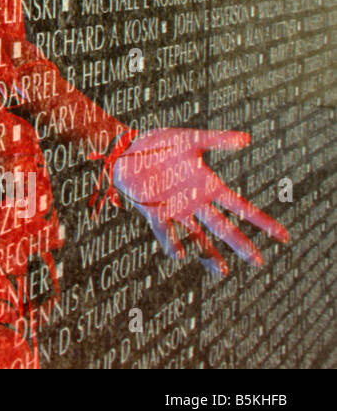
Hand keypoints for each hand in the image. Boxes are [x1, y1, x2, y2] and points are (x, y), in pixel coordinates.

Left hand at [113, 128, 288, 275]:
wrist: (127, 148)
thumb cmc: (159, 142)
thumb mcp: (190, 138)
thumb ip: (217, 140)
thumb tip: (247, 138)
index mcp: (208, 185)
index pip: (241, 206)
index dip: (262, 221)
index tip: (283, 236)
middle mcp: (194, 201)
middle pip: (223, 226)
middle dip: (240, 243)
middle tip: (258, 261)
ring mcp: (175, 209)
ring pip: (197, 236)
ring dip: (208, 253)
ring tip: (222, 271)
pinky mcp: (153, 211)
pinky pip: (165, 230)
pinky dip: (172, 242)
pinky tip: (180, 254)